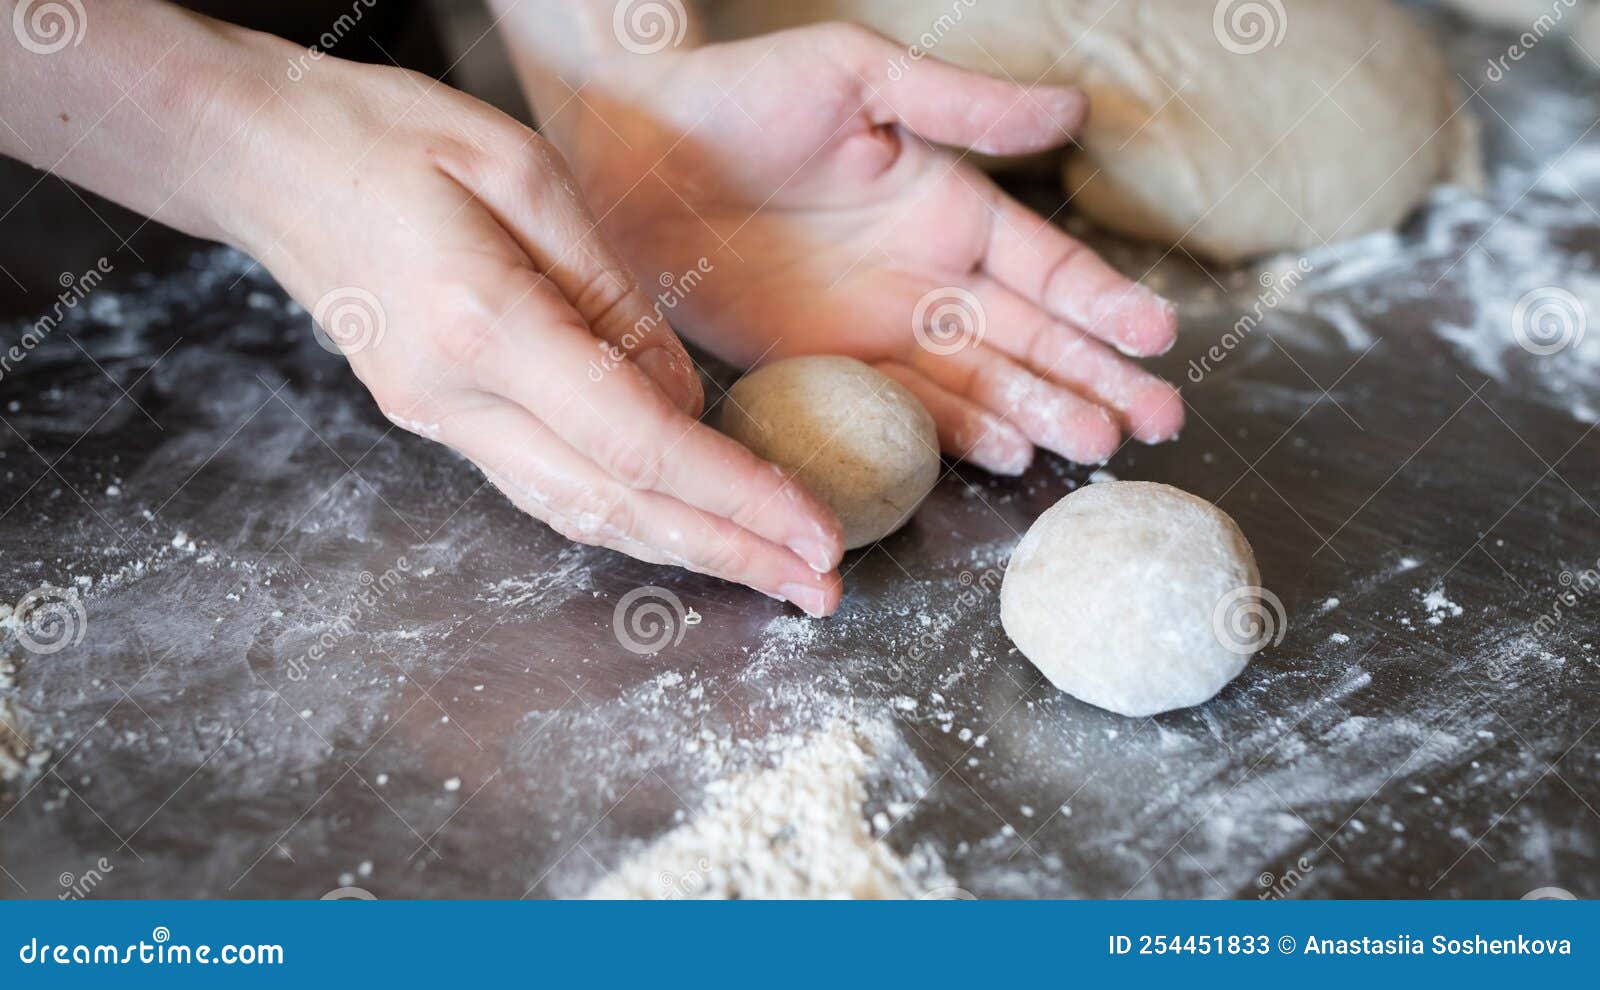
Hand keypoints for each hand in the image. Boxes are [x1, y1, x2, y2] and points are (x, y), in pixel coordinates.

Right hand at [204, 52, 844, 613]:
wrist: (268, 159)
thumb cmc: (391, 139)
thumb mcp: (525, 176)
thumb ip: (614, 300)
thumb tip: (687, 405)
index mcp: (485, 329)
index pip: (639, 443)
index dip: (737, 496)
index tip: (814, 532)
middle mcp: (458, 401)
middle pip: (616, 506)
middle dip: (730, 553)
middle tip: (819, 589)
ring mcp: (440, 423)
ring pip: (580, 514)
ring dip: (684, 550)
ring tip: (771, 573)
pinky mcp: (439, 421)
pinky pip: (549, 488)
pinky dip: (628, 516)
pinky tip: (684, 528)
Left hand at [535, 23, 1184, 474]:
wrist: (632, 149)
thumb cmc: (745, 94)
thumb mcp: (858, 77)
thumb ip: (962, 105)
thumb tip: (1072, 108)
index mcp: (949, 206)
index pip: (1047, 264)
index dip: (1103, 301)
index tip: (1158, 335)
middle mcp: (927, 277)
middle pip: (1031, 338)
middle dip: (1097, 376)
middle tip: (1158, 421)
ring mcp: (878, 330)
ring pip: (980, 382)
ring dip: (1041, 412)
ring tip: (1096, 446)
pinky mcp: (822, 368)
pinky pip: (900, 410)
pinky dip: (956, 434)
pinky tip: (1008, 455)